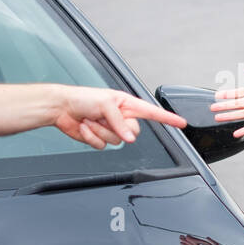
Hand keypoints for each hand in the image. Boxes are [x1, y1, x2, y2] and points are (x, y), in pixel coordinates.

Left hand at [53, 85, 186, 148]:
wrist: (62, 108)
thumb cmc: (82, 98)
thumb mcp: (106, 104)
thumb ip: (120, 121)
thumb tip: (130, 137)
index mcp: (126, 104)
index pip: (152, 112)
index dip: (168, 118)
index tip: (181, 123)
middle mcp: (121, 117)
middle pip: (133, 132)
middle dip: (117, 128)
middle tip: (103, 118)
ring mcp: (111, 129)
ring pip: (116, 141)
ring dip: (100, 131)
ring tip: (90, 120)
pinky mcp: (99, 138)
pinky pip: (103, 146)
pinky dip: (92, 137)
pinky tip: (85, 127)